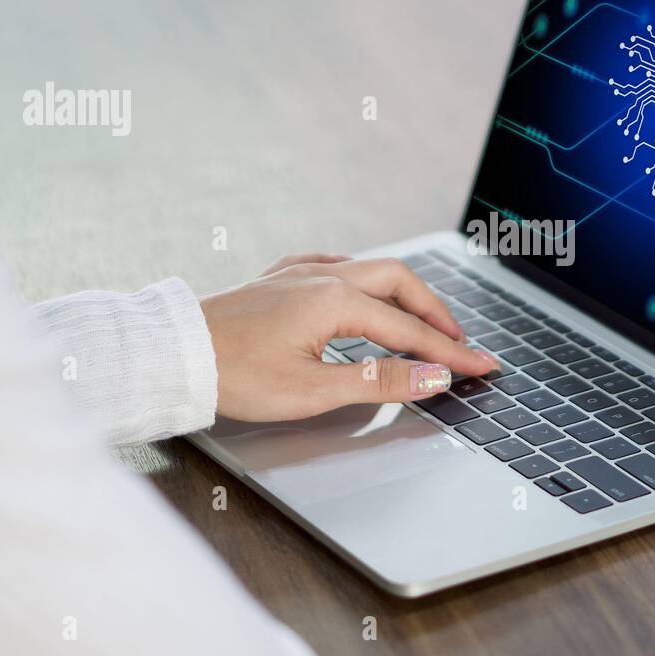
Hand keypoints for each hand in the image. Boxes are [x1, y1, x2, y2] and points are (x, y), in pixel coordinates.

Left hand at [199, 253, 497, 421]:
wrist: (172, 354)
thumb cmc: (234, 375)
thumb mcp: (313, 389)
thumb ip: (379, 380)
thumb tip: (432, 377)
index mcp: (336, 301)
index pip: (410, 330)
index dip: (451, 352)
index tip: (482, 366)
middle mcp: (322, 277)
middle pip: (399, 282)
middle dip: (435, 312)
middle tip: (457, 342)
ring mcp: (297, 274)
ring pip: (368, 271)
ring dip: (403, 294)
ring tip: (421, 320)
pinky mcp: (276, 280)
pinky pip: (333, 266)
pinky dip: (362, 279)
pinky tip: (358, 287)